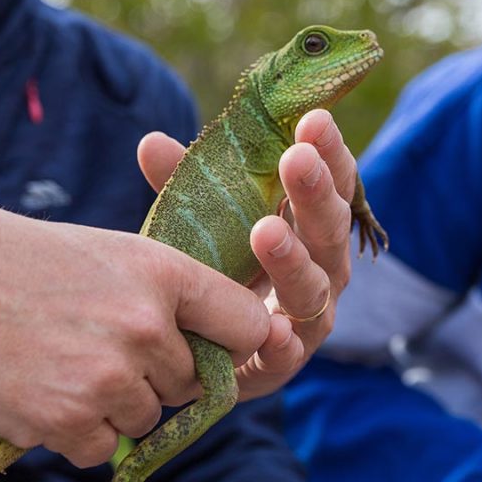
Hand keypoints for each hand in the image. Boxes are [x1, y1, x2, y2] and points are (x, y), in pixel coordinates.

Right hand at [0, 201, 270, 467]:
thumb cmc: (12, 257)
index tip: (209, 346)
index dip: (231, 339)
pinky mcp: (65, 423)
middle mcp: (145, 327)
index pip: (247, 323)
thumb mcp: (101, 252)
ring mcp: (106, 378)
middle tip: (98, 347)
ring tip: (59, 360)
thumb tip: (198, 342)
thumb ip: (157, 294)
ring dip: (112, 404)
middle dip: (156, 375)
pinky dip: (76, 430)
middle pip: (192, 383)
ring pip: (145, 418)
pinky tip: (38, 389)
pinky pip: (102, 448)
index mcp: (161, 272)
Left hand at [138, 108, 356, 399]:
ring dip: (293, 259)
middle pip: (329, 229)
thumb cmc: (221, 265)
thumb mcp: (206, 221)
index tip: (314, 120)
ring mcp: (307, 318)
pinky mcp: (282, 362)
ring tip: (266, 231)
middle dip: (315, 193)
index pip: (332, 184)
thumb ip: (186, 187)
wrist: (213, 344)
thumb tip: (150, 142)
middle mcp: (320, 268)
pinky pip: (287, 353)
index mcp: (308, 226)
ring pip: (313, 288)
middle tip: (297, 159)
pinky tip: (273, 330)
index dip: (329, 153)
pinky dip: (282, 342)